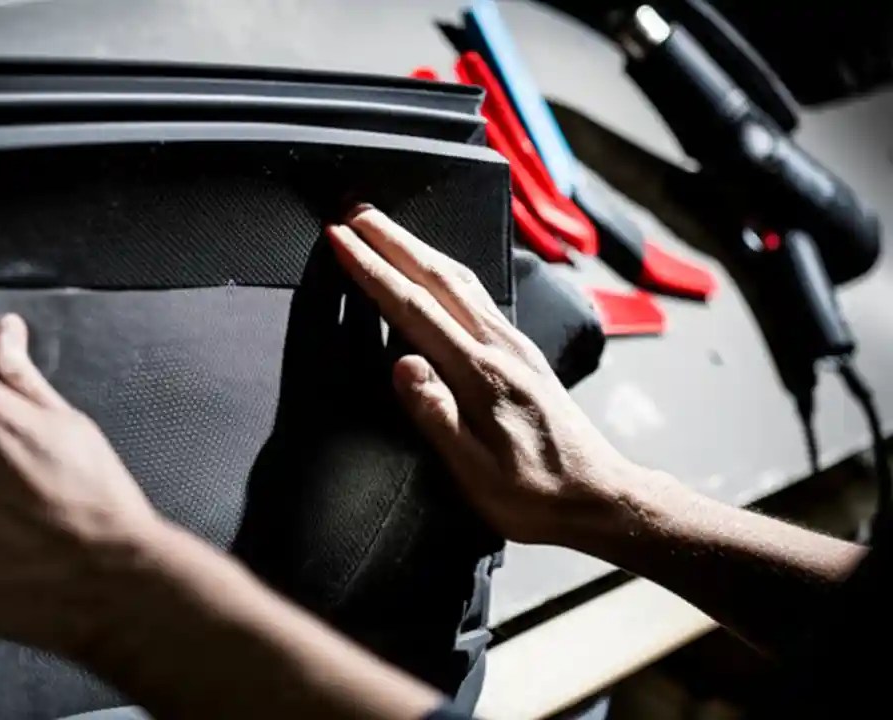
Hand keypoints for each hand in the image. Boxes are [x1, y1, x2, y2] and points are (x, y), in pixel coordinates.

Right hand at [326, 208, 645, 545]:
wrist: (599, 497)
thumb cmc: (534, 494)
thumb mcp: (477, 473)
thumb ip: (437, 416)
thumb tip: (401, 365)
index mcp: (480, 374)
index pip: (413, 309)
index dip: (372, 271)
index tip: (341, 240)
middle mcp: (499, 346)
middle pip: (437, 277)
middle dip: (391, 239)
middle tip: (354, 210)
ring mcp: (514, 344)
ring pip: (460, 278)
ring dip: (417, 246)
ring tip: (384, 226)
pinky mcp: (522, 350)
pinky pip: (476, 292)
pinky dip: (444, 268)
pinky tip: (435, 266)